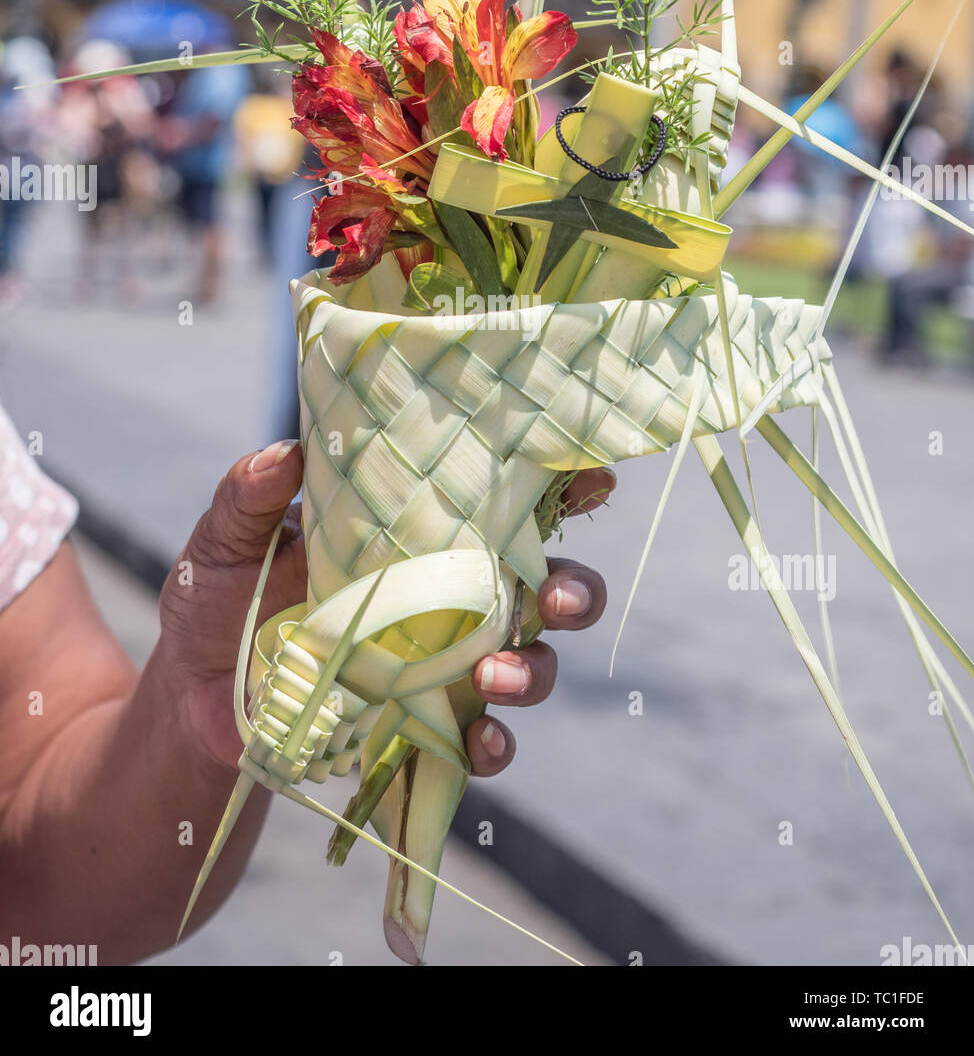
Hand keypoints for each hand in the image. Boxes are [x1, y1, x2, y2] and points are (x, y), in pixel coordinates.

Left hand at [158, 443, 612, 780]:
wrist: (191, 703)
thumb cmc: (216, 604)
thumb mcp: (223, 543)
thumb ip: (248, 499)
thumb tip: (285, 452)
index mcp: (416, 535)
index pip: (501, 505)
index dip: (560, 490)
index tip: (594, 478)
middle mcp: (447, 597)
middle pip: (545, 588)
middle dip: (575, 590)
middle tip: (559, 599)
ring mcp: (443, 666)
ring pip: (530, 663)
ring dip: (534, 671)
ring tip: (497, 675)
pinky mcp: (424, 728)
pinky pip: (483, 740)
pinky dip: (495, 744)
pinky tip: (483, 741)